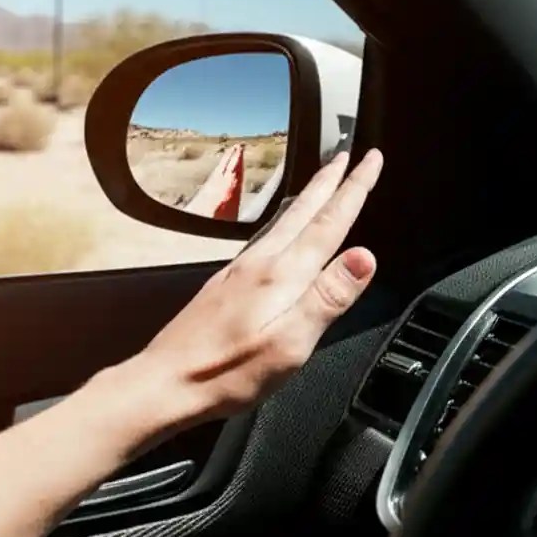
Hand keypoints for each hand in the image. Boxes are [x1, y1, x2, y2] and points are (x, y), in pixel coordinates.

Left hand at [136, 148, 383, 422]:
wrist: (164, 382)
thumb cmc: (226, 372)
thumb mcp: (291, 343)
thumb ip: (329, 297)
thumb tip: (365, 257)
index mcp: (282, 275)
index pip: (330, 222)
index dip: (355, 188)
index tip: (371, 160)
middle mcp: (260, 263)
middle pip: (305, 211)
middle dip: (332, 180)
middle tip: (350, 154)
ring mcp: (240, 271)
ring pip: (284, 220)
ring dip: (309, 196)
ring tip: (322, 180)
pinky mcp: (226, 284)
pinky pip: (265, 237)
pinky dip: (285, 220)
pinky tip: (281, 228)